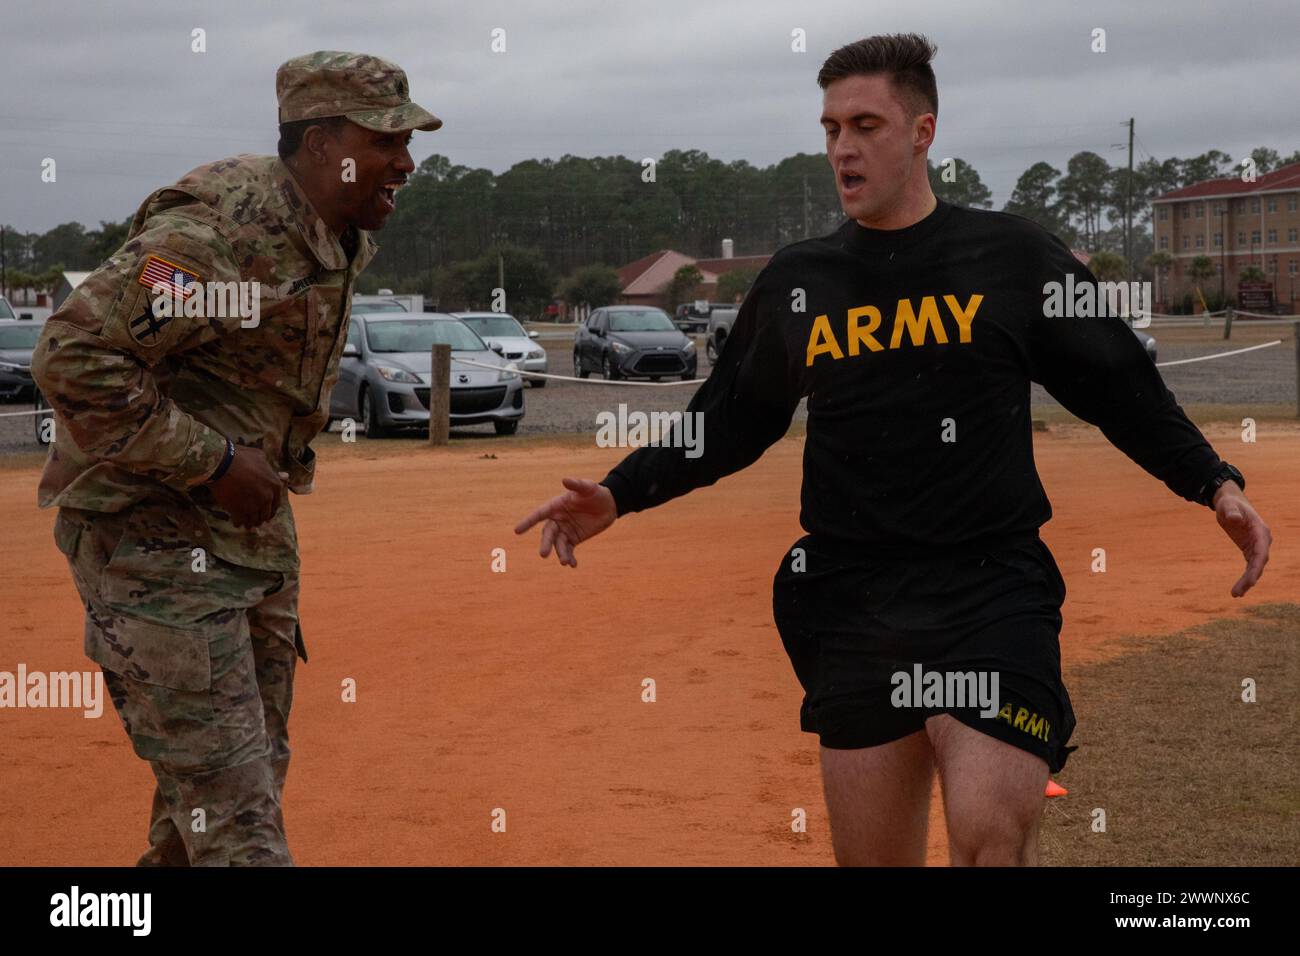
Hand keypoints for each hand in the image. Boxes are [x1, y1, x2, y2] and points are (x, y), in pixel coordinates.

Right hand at [209, 445, 285, 528]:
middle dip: (260, 517)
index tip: (266, 512)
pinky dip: (238, 523)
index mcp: (275, 485)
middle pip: (265, 514)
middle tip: (256, 519)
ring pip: (254, 520)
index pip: (276, 504)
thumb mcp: (259, 456)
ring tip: (246, 524)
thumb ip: (269, 467)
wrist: (221, 464)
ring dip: (250, 522)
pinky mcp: (239, 511)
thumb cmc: (239, 457)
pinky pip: (240, 521)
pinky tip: (236, 522)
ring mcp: (253, 506)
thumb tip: (281, 474)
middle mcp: (267, 497)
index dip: (270, 509)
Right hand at [513, 477, 617, 567]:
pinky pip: (569, 550)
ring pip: (558, 544)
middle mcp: (557, 519)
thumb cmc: (595, 493)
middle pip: (548, 533)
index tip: (517, 531)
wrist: (609, 505)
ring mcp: (565, 530)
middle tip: (543, 554)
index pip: (539, 514)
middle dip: (546, 543)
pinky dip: (569, 557)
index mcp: (556, 506)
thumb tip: (564, 479)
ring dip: (560, 553)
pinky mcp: (574, 539)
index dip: (528, 522)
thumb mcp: (588, 487)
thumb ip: (576, 484)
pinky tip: (572, 564)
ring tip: (564, 562)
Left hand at [1213, 482, 1270, 596]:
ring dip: (1247, 581)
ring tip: (1235, 594)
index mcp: (1260, 530)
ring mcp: (1257, 546)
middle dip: (1250, 578)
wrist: (1231, 504)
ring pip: (1255, 567)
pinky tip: (1238, 590)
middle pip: (1259, 562)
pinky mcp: (1250, 550)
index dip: (1257, 565)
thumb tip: (1234, 519)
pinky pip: (1250, 566)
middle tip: (1238, 592)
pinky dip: (1245, 577)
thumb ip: (1231, 511)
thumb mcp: (1228, 505)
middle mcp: (1262, 540)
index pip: (1262, 551)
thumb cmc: (1230, 504)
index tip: (1251, 579)